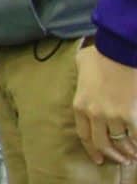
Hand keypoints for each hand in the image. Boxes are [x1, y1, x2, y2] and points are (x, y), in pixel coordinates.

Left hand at [73, 41, 136, 164]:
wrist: (119, 51)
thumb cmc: (101, 54)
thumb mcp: (81, 64)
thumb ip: (81, 72)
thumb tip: (83, 65)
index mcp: (80, 105)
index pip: (84, 135)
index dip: (92, 149)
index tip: (98, 156)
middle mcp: (94, 114)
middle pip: (102, 143)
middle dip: (111, 155)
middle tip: (120, 160)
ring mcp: (113, 116)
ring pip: (120, 142)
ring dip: (128, 152)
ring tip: (132, 156)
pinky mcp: (131, 115)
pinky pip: (136, 137)